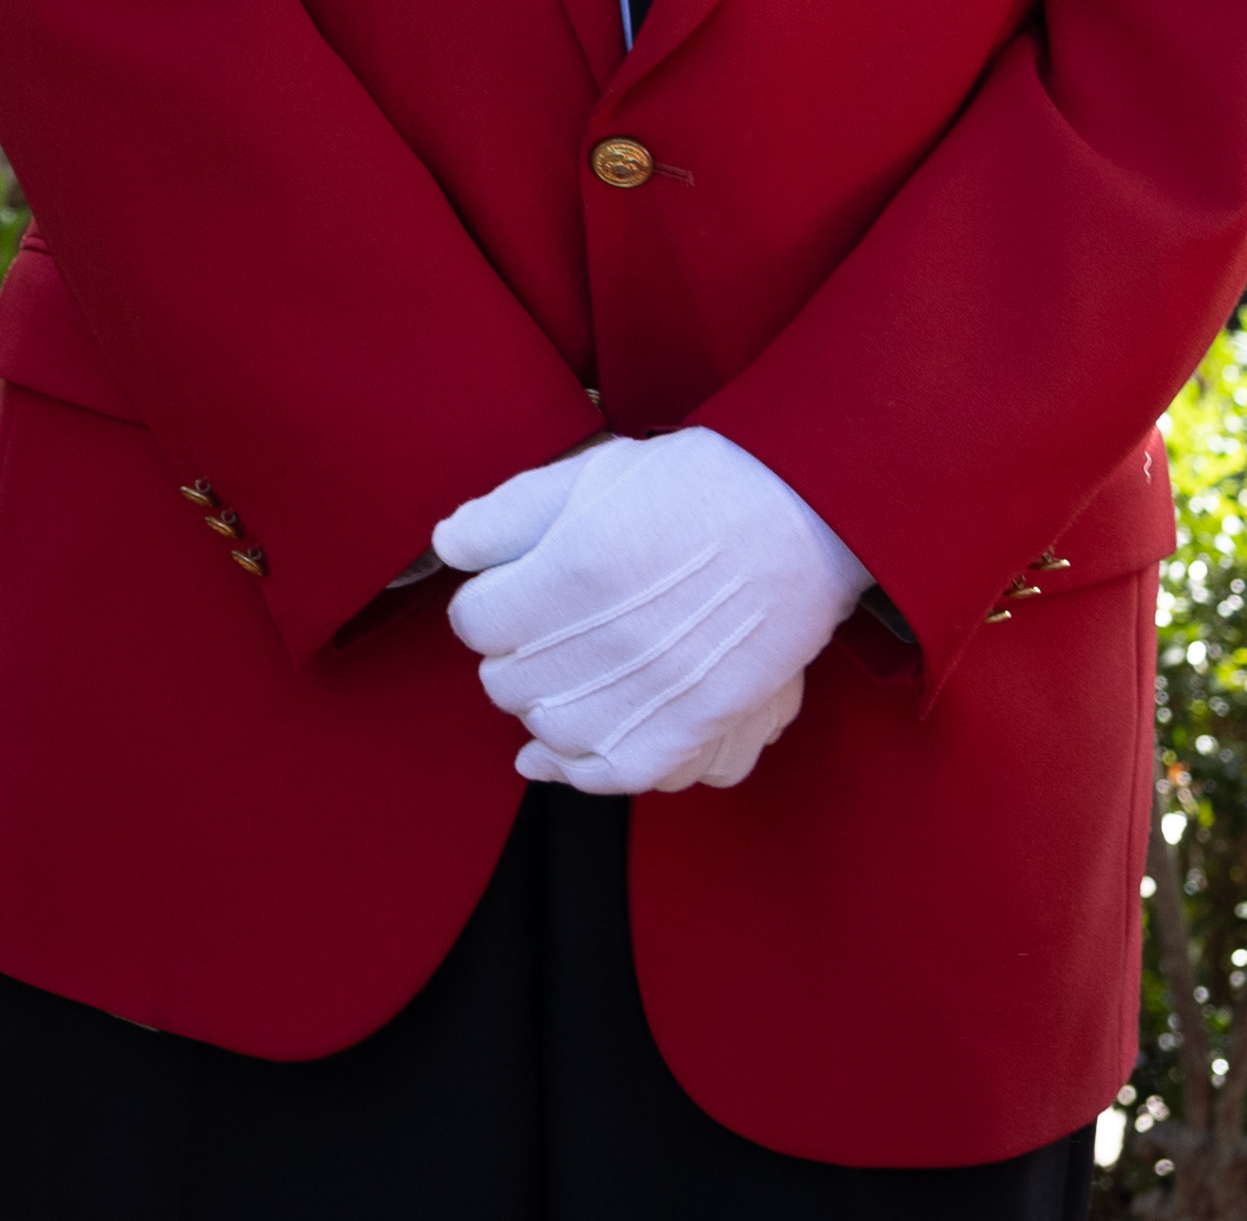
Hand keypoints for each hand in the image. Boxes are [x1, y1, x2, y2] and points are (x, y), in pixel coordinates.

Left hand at [439, 429, 866, 796]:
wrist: (800, 514)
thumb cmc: (692, 485)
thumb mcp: (588, 473)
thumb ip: (506, 513)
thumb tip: (446, 547)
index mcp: (572, 570)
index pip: (474, 622)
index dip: (483, 604)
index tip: (506, 590)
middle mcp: (608, 640)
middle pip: (506, 681)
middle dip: (509, 652)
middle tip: (536, 627)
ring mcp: (653, 692)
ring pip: (550, 732)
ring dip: (540, 705)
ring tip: (558, 675)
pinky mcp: (695, 727)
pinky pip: (613, 773)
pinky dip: (577, 768)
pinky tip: (554, 754)